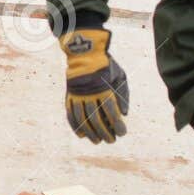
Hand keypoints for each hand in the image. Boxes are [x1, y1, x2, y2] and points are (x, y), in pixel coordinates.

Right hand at [61, 28, 129, 143]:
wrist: (84, 53)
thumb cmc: (106, 65)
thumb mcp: (120, 76)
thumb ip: (123, 95)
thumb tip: (124, 114)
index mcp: (104, 89)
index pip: (111, 112)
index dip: (117, 125)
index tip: (122, 133)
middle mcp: (89, 94)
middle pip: (96, 119)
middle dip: (105, 132)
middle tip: (111, 141)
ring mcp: (77, 95)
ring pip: (83, 118)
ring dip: (90, 132)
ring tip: (97, 141)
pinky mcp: (69, 95)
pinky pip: (70, 114)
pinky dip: (75, 125)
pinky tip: (81, 134)